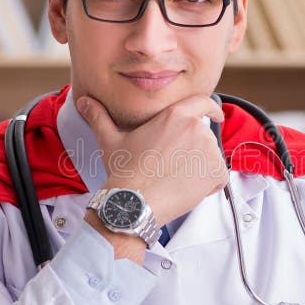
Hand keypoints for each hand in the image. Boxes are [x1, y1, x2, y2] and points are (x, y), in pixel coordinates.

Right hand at [76, 94, 227, 225]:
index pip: (202, 103)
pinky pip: (219, 177)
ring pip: (211, 158)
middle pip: (204, 137)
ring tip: (175, 179)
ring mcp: (208, 150)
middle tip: (172, 168)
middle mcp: (195, 129)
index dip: (211, 108)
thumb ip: (100, 117)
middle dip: (194, 151)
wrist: (134, 202)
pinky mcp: (216, 171)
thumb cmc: (125, 172)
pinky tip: (187, 189)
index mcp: (174, 115)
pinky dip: (209, 185)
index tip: (216, 114)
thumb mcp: (110, 140)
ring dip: (200, 169)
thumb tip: (84, 102)